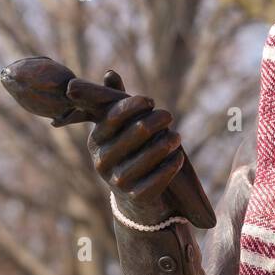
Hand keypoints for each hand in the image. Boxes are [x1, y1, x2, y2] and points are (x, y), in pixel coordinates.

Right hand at [72, 70, 183, 224]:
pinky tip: (178, 156)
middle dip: (158, 120)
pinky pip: (161, 175)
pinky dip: (173, 162)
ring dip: (169, 140)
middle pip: (138, 131)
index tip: (150, 101)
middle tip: (169, 116)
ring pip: (153, 152)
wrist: (135, 201)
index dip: (134, 105)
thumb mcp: (120, 130)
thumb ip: (116, 103)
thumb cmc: (129, 154)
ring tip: (176, 137)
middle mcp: (102, 162)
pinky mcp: (137, 197)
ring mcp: (118, 181)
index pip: (114, 116)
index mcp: (95, 141)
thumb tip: (110, 72)